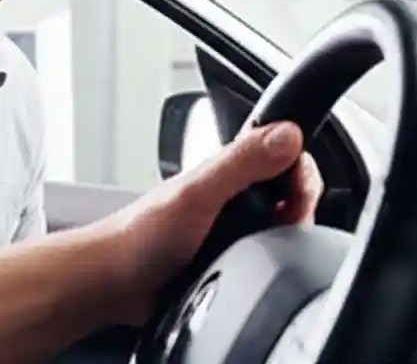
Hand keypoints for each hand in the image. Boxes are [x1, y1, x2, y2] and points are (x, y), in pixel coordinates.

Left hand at [91, 120, 323, 325]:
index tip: (297, 197)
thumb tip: (287, 133)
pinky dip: (271, 267)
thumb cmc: (140, 235)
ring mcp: (233, 230)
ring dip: (285, 242)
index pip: (288, 156)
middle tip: (276, 229)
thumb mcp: (197, 194)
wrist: (112, 284)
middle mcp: (233, 197)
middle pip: (293, 196)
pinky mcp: (231, 260)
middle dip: (297, 213)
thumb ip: (241, 163)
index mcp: (227, 170)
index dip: (303, 175)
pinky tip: (256, 273)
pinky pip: (269, 260)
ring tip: (260, 252)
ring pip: (284, 230)